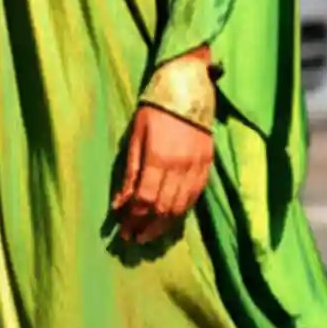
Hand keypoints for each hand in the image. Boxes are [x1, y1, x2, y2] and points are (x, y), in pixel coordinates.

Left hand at [111, 104, 213, 243]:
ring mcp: (196, 167)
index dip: (133, 219)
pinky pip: (195, 196)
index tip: (123, 230)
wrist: (188, 89)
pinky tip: (170, 219)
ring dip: (164, 225)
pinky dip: (181, 211)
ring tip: (149, 235)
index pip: (144, 199)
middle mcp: (180, 166)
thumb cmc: (154, 110)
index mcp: (158, 158)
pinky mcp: (207, 165)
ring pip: (181, 207)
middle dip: (146, 227)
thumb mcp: (135, 137)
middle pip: (162, 208)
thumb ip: (130, 172)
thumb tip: (119, 203)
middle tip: (134, 238)